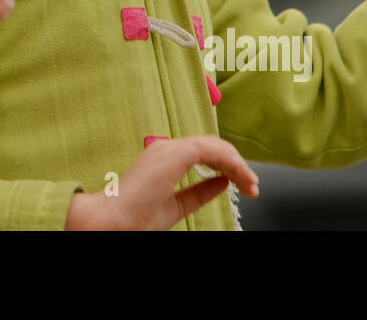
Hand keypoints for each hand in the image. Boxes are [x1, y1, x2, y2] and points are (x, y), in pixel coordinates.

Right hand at [66, 135, 258, 230]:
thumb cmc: (135, 217)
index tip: (241, 184)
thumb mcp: (176, 206)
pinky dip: (229, 160)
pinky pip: (210, 149)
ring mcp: (169, 149)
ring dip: (237, 163)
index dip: (225, 167)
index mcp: (163, 159)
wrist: (114, 220)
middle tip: (252, 185)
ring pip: (214, 146)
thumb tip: (222, 184)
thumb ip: (198, 193)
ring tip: (250, 182)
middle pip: (211, 147)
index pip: (203, 154)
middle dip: (236, 165)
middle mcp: (166, 149)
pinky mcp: (175, 153)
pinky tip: (239, 175)